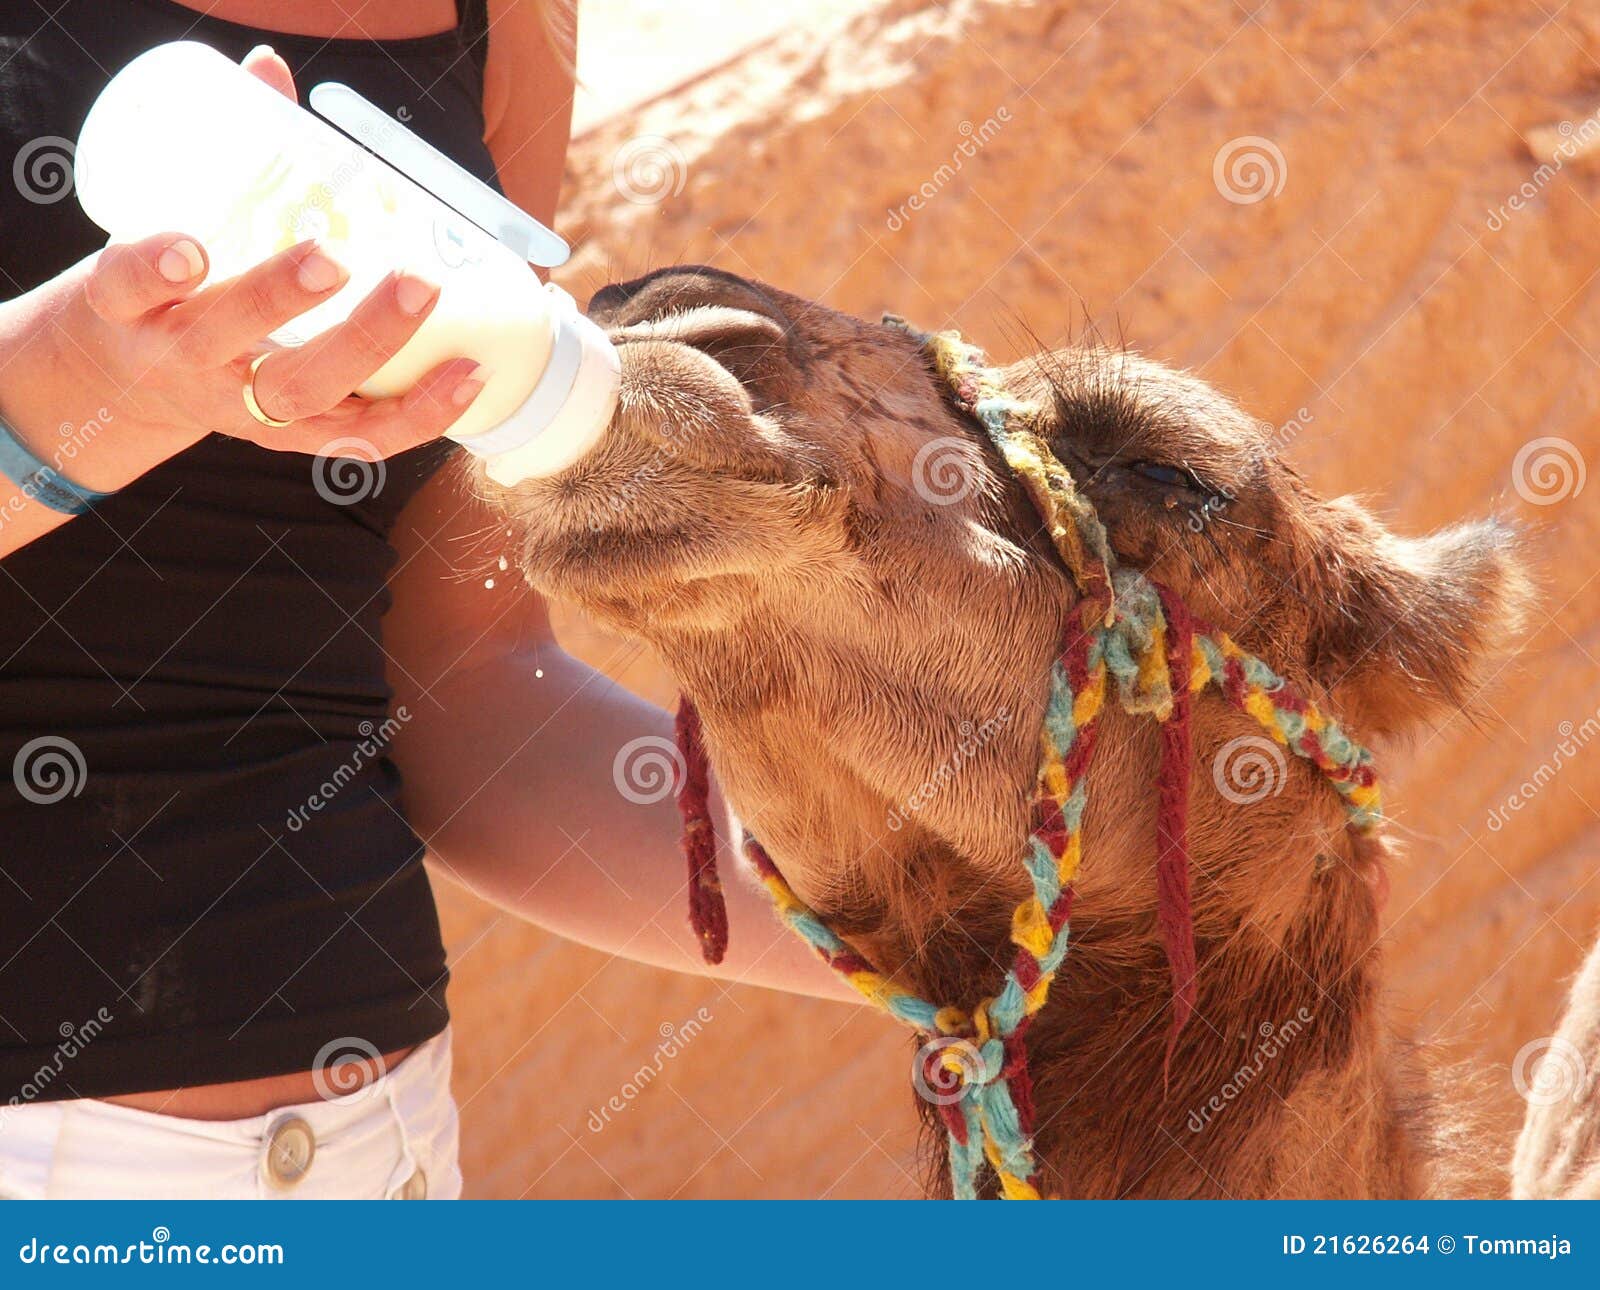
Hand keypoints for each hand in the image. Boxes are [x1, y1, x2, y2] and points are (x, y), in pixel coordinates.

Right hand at [0, 46, 481, 493]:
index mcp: (130, 306)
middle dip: (281, 299)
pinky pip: (360, 439)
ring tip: (421, 292)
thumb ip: (222, 154)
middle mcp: (180, 362)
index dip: (156, 268)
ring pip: (302, 394)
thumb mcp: (164, 221)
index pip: (127, 285)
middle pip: (226, 341)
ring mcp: (238, 409)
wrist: (137, 381)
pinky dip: (419, 414)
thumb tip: (271, 70)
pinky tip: (468, 376)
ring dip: (367, 348)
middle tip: (336, 257)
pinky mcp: (294, 441)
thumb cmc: (163, 285)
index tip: (192, 246)